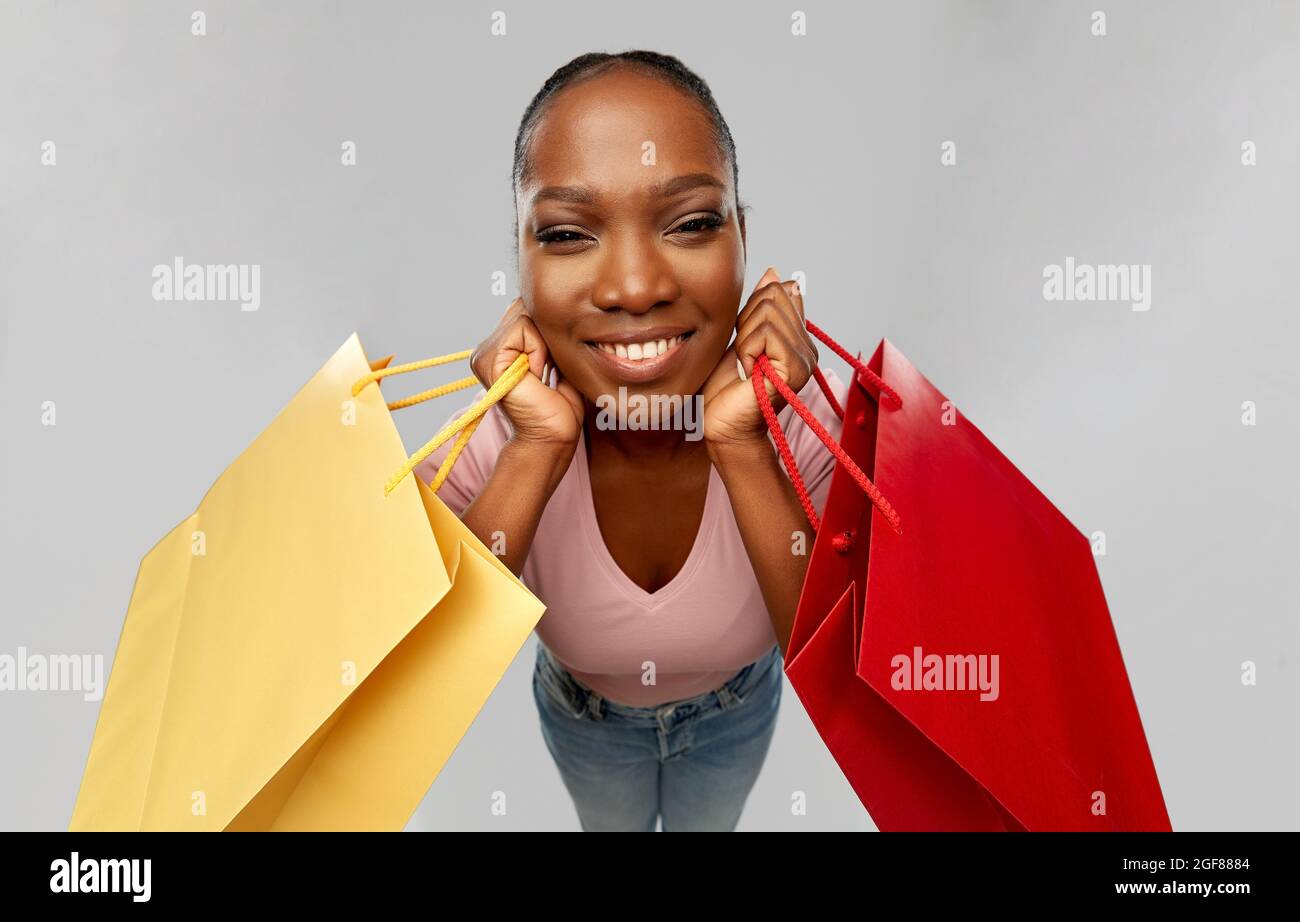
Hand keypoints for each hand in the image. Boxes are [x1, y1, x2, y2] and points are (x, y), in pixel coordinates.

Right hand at [471, 297, 582, 448]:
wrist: (552, 439)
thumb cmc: (560, 408)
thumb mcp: (557, 361)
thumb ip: (548, 335)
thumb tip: (554, 307)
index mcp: (502, 348)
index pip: (525, 310)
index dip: (547, 329)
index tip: (553, 362)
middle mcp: (488, 348)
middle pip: (524, 307)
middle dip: (546, 332)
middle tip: (549, 368)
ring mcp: (484, 354)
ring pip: (524, 315)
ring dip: (544, 343)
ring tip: (542, 372)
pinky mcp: (488, 361)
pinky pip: (523, 329)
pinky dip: (539, 350)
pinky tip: (536, 375)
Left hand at [701, 267, 817, 447]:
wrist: (722, 424)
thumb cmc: (726, 388)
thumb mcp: (740, 336)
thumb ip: (757, 309)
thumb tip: (774, 272)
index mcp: (797, 338)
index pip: (783, 291)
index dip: (753, 308)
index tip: (745, 338)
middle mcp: (807, 347)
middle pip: (774, 296)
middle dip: (747, 320)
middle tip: (744, 354)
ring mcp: (805, 359)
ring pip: (769, 312)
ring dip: (745, 338)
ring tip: (746, 365)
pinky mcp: (796, 369)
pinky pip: (766, 333)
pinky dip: (747, 350)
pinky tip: (748, 373)